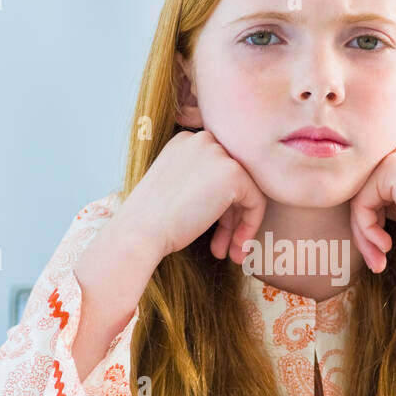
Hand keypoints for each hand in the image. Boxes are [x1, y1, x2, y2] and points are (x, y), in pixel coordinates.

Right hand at [119, 129, 267, 264]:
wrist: (140, 232)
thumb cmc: (150, 221)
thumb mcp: (174, 190)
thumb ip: (200, 185)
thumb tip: (230, 200)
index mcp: (185, 142)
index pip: (216, 172)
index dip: (219, 206)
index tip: (214, 233)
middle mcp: (202, 140)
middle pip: (233, 181)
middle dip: (230, 218)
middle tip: (224, 248)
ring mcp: (218, 153)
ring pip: (247, 192)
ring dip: (240, 226)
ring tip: (233, 255)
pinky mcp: (233, 173)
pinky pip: (256, 201)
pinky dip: (250, 226)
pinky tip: (237, 247)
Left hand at [347, 138, 395, 271]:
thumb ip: (381, 201)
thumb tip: (349, 209)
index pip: (368, 189)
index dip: (368, 223)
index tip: (378, 251)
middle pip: (359, 192)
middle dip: (363, 231)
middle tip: (375, 261)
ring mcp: (395, 156)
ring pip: (357, 200)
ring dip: (364, 236)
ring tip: (379, 259)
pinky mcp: (390, 169)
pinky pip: (361, 204)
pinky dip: (367, 231)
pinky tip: (386, 246)